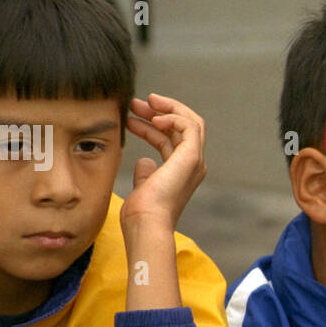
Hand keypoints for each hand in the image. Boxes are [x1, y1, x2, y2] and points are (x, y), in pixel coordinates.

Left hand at [121, 93, 205, 231]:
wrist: (147, 224)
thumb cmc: (141, 213)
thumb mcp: (143, 186)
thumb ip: (146, 173)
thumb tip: (144, 162)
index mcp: (182, 173)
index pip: (171, 140)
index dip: (151, 126)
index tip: (131, 118)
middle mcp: (193, 166)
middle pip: (184, 127)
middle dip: (160, 111)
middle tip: (136, 103)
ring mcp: (195, 161)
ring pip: (191, 122)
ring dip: (166, 108)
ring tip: (142, 103)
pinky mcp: (192, 156)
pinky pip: (189, 126)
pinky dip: (173, 117)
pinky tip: (153, 119)